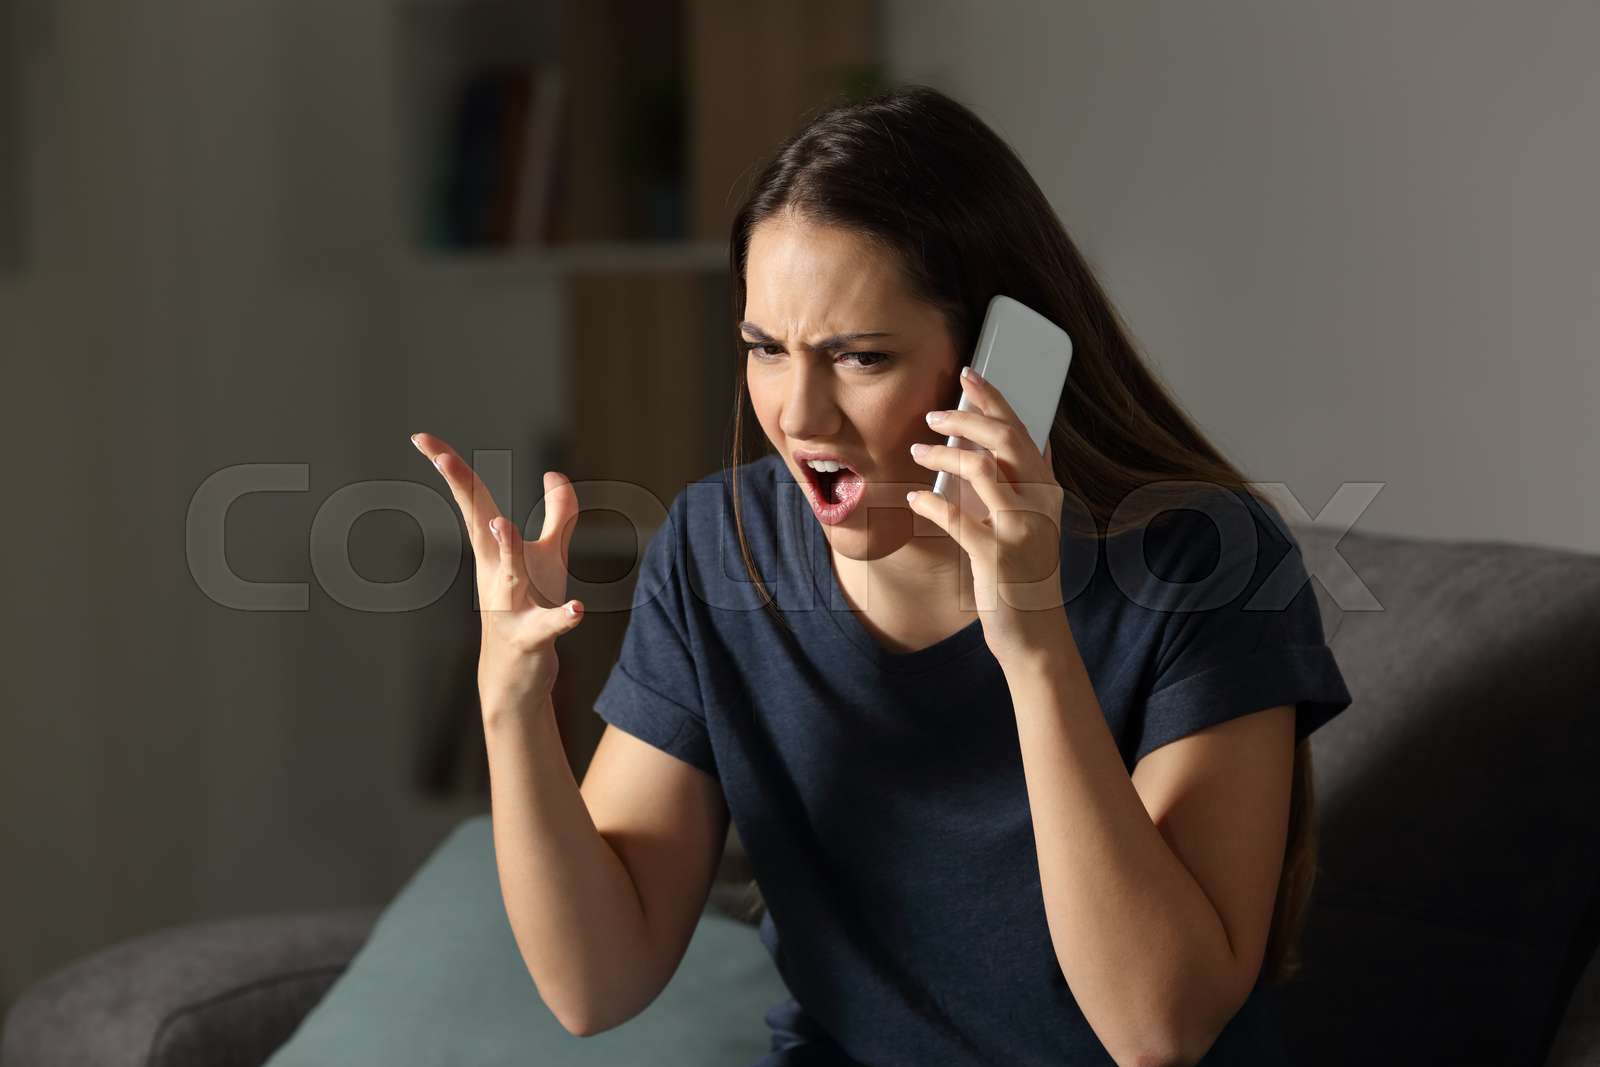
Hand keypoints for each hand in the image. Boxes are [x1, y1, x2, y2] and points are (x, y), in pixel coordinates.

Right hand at [411, 432, 583, 718]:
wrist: (516, 676)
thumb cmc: (530, 607)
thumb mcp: (549, 557)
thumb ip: (559, 513)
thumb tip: (555, 474)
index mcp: (494, 549)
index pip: (473, 499)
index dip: (451, 466)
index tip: (421, 436)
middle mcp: (495, 572)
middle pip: (479, 524)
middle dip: (464, 492)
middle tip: (443, 459)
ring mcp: (510, 605)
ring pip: (508, 574)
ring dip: (506, 549)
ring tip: (502, 523)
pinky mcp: (532, 637)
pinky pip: (547, 626)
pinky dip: (561, 618)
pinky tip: (576, 609)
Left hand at [906, 367, 1068, 660]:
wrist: (1036, 635)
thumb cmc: (1026, 575)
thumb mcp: (1033, 525)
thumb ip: (1026, 485)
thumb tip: (1029, 440)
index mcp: (1048, 490)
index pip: (1022, 429)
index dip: (994, 397)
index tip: (968, 373)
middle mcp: (1040, 504)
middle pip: (1004, 439)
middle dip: (966, 417)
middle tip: (932, 414)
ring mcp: (1020, 530)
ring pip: (982, 469)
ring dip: (944, 454)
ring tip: (918, 449)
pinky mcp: (997, 557)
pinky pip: (957, 517)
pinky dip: (931, 502)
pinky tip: (914, 496)